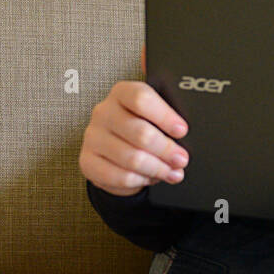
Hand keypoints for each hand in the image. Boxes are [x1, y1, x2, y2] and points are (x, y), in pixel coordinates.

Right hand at [79, 75, 188, 196]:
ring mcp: (93, 137)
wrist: (115, 150)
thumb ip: (168, 116)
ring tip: (172, 172)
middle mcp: (103, 112)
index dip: (165, 116)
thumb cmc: (141, 128)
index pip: (141, 98)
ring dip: (158, 168)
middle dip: (166, 149)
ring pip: (132, 158)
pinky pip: (120, 176)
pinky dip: (141, 180)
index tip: (182, 130)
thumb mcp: (154, 116)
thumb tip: (185, 130)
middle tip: (182, 159)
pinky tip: (151, 178)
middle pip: (140, 132)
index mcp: (121, 93)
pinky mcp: (88, 162)